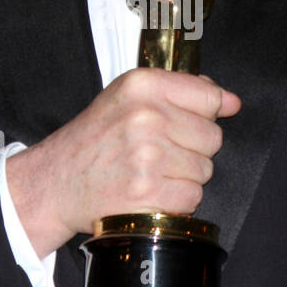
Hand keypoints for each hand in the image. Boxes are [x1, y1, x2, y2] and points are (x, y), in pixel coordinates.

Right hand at [6, 69, 240, 257]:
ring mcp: (147, 155)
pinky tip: (151, 192)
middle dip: (193, 150)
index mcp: (142, 85)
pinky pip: (192, 198)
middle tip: (160, 153)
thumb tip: (230, 101)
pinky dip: (176, 201)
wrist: (56, 181)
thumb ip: (181, 91)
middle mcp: (146, 116)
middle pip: (212, 137)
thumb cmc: (96, 138)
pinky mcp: (148, 191)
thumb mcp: (128, 97)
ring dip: (184, 177)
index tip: (193, 124)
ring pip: (205, 170)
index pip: (210, 97)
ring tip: (152, 173)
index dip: (209, 114)